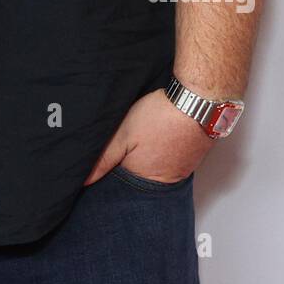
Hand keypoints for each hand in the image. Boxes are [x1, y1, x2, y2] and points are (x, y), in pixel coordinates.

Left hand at [82, 87, 215, 185]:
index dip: (116, 168)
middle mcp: (167, 180)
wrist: (198, 100)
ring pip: (160, 168)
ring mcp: (183, 169)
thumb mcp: (123, 134)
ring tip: (148, 139)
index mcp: (146, 179)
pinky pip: (175, 160)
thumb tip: (85, 181)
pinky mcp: (194, 157)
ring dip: (152, 156)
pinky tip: (163, 136)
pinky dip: (167, 150)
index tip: (114, 155)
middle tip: (134, 142)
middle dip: (134, 163)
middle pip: (143, 177)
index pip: (124, 182)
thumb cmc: (160, 116)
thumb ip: (104, 158)